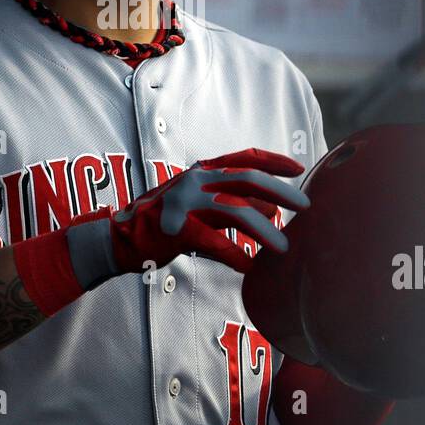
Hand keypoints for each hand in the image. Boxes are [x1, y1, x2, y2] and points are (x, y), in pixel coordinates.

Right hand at [64, 147, 310, 287]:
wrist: (119, 238)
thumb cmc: (163, 221)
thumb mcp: (199, 202)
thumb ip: (231, 200)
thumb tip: (270, 207)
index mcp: (202, 171)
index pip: (244, 157)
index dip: (273, 161)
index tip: (299, 168)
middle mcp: (196, 180)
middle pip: (246, 180)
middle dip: (280, 191)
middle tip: (305, 205)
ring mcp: (185, 202)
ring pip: (234, 211)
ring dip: (263, 229)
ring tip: (283, 247)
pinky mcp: (176, 228)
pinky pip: (213, 243)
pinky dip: (234, 255)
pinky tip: (249, 267)